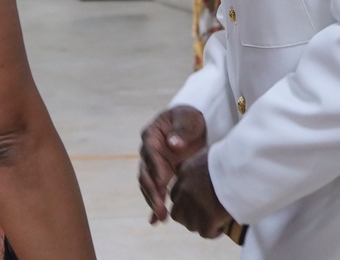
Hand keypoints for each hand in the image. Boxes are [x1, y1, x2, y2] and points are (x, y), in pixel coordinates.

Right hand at [138, 105, 206, 223]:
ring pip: (148, 185)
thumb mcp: (188, 120)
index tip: (163, 180)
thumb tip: (173, 144)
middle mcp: (148, 151)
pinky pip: (156, 191)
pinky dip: (154, 205)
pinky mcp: (161, 175)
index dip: (155, 167)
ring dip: (153, 200)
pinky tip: (154, 221)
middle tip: (161, 206)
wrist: (195, 125)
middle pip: (145, 172)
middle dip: (152, 191)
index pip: (149, 152)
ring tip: (162, 216)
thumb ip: (181, 130)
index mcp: (151, 135)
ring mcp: (154, 164)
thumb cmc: (190, 119)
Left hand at [168, 147, 232, 238]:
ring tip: (216, 219)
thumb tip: (202, 166)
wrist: (243, 169)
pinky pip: (205, 233)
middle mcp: (185, 190)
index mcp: (185, 172)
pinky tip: (223, 225)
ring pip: (190, 225)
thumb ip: (199, 163)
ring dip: (202, 224)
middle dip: (189, 216)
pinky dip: (214, 232)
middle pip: (177, 213)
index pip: (175, 194)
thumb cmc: (231, 158)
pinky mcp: (207, 220)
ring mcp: (194, 206)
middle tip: (204, 215)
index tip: (198, 202)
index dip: (185, 201)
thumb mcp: (209, 153)